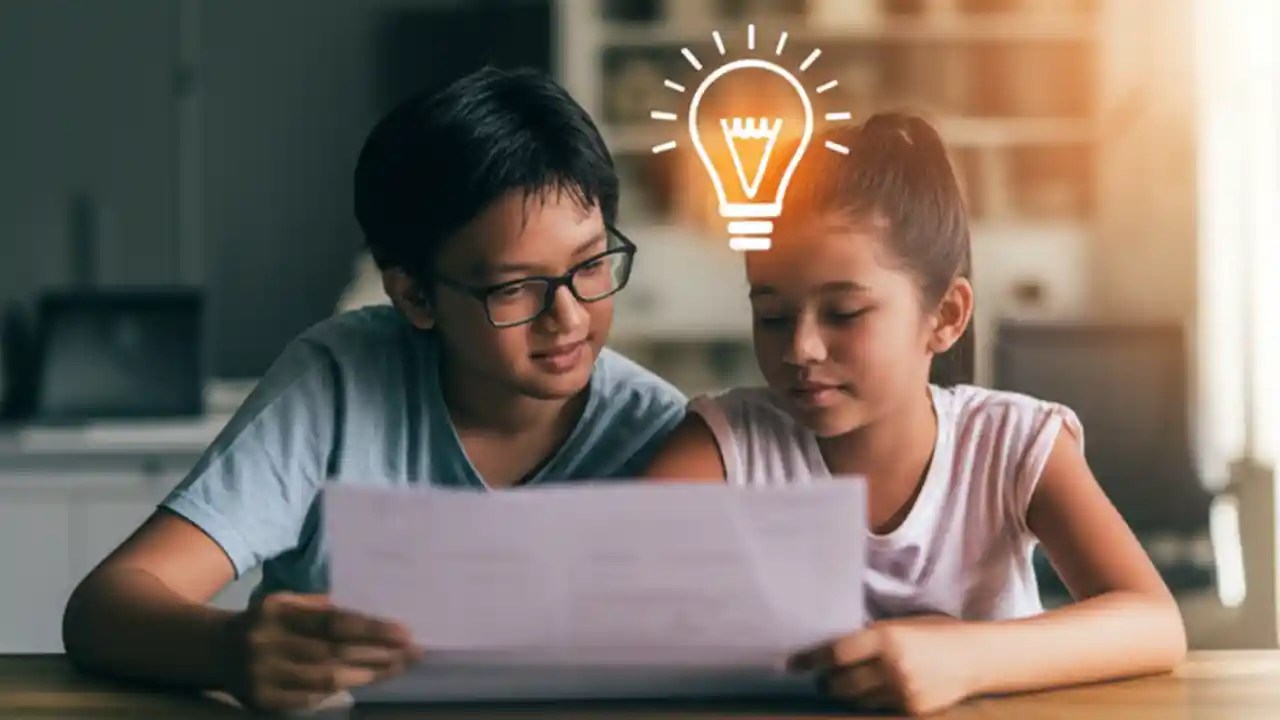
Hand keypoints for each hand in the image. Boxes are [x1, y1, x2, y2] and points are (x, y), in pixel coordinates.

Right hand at [224, 592, 422, 711]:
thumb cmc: (265, 622)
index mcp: (277, 612)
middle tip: (413, 653)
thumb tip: (370, 620)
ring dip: (367, 675)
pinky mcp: (262, 701)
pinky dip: (340, 691)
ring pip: (325, 680)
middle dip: (378, 654)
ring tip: (397, 667)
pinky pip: (310, 699)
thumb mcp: (286, 602)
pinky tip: (365, 682)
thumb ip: (321, 608)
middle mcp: (268, 643)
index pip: (333, 623)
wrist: (213, 650)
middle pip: (334, 653)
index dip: (371, 629)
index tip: (404, 633)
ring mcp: (263, 675)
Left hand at [790, 616, 977, 716]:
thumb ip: (872, 637)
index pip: (836, 653)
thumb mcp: (902, 625)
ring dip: (847, 695)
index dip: (811, 660)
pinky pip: (879, 709)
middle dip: (827, 683)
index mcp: (885, 638)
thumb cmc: (936, 633)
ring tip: (842, 687)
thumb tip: (835, 646)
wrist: (977, 658)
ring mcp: (901, 692)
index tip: (792, 664)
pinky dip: (871, 703)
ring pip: (857, 700)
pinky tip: (871, 695)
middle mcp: (891, 666)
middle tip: (821, 679)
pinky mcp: (911, 710)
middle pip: (841, 683)